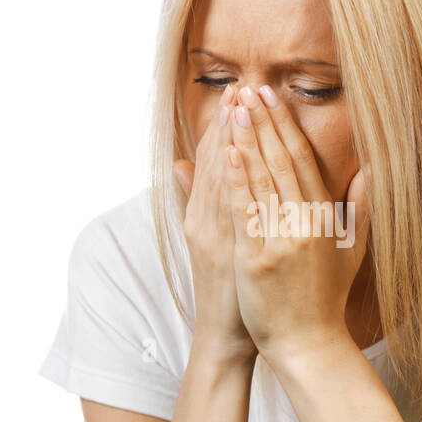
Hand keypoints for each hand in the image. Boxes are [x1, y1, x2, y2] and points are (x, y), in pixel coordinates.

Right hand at [172, 83, 257, 364]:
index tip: (237, 95)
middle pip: (217, 163)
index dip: (225, 128)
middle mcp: (206, 220)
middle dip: (228, 124)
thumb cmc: (231, 290)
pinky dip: (227, 179)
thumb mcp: (211, 244)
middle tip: (239, 85)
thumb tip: (182, 165)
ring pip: (219, 178)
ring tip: (237, 104)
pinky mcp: (226, 250)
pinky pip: (228, 207)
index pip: (218, 163)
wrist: (228, 335)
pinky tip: (232, 152)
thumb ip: (199, 203)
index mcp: (207, 216)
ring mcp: (214, 234)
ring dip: (228, 140)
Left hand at [223, 84, 369, 360]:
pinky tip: (227, 154)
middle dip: (264, 122)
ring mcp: (281, 240)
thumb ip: (360, 208)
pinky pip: (245, 212)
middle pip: (282, 162)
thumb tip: (372, 169)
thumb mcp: (351, 251)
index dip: (285, 126)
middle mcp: (304, 223)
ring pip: (262, 180)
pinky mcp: (258, 258)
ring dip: (246, 140)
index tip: (272, 98)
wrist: (309, 344)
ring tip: (235, 108)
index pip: (302, 161)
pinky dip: (236, 181)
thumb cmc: (325, 299)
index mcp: (323, 218)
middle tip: (251, 88)